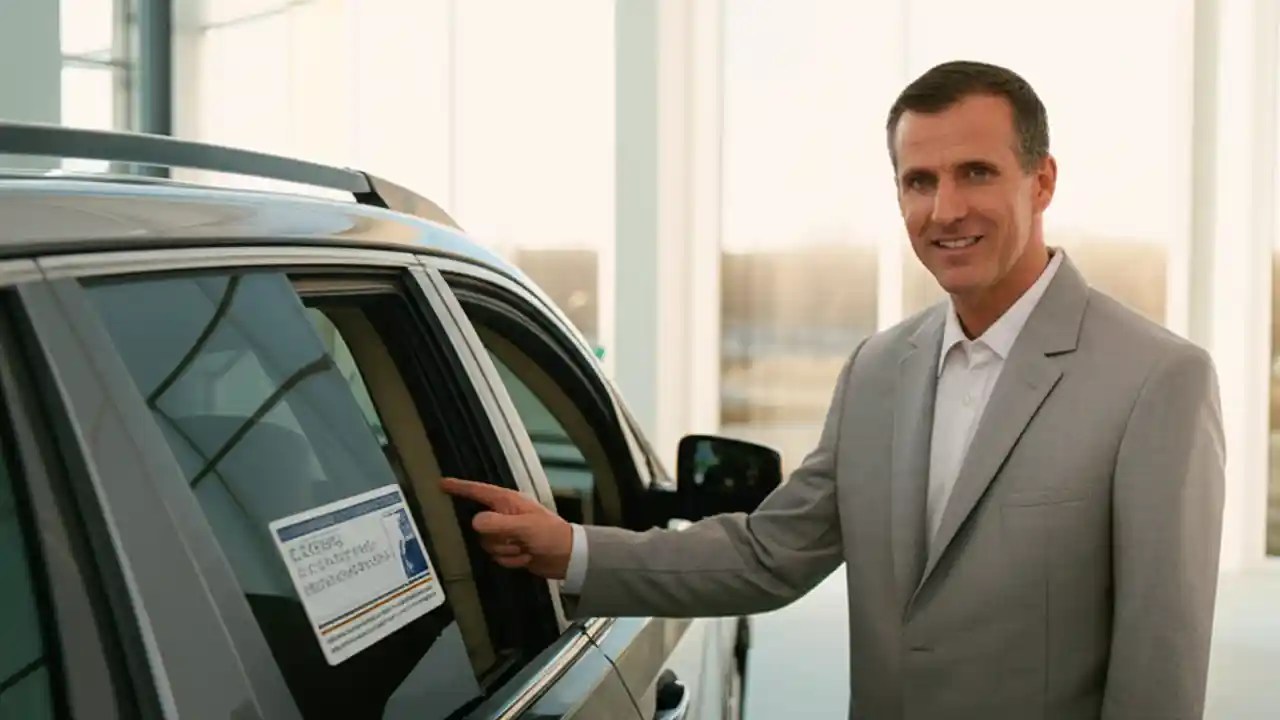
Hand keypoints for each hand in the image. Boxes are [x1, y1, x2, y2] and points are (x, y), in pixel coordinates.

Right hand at [440, 477, 573, 579]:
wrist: (568, 557)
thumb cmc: (550, 534)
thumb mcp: (525, 526)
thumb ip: (498, 524)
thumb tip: (474, 522)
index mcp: (508, 502)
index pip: (478, 491)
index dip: (459, 488)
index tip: (440, 484)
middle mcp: (504, 515)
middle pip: (479, 526)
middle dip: (497, 537)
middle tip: (517, 540)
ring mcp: (506, 533)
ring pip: (487, 544)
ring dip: (507, 551)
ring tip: (525, 549)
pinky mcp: (508, 549)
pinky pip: (497, 557)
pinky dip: (511, 561)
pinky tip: (526, 557)